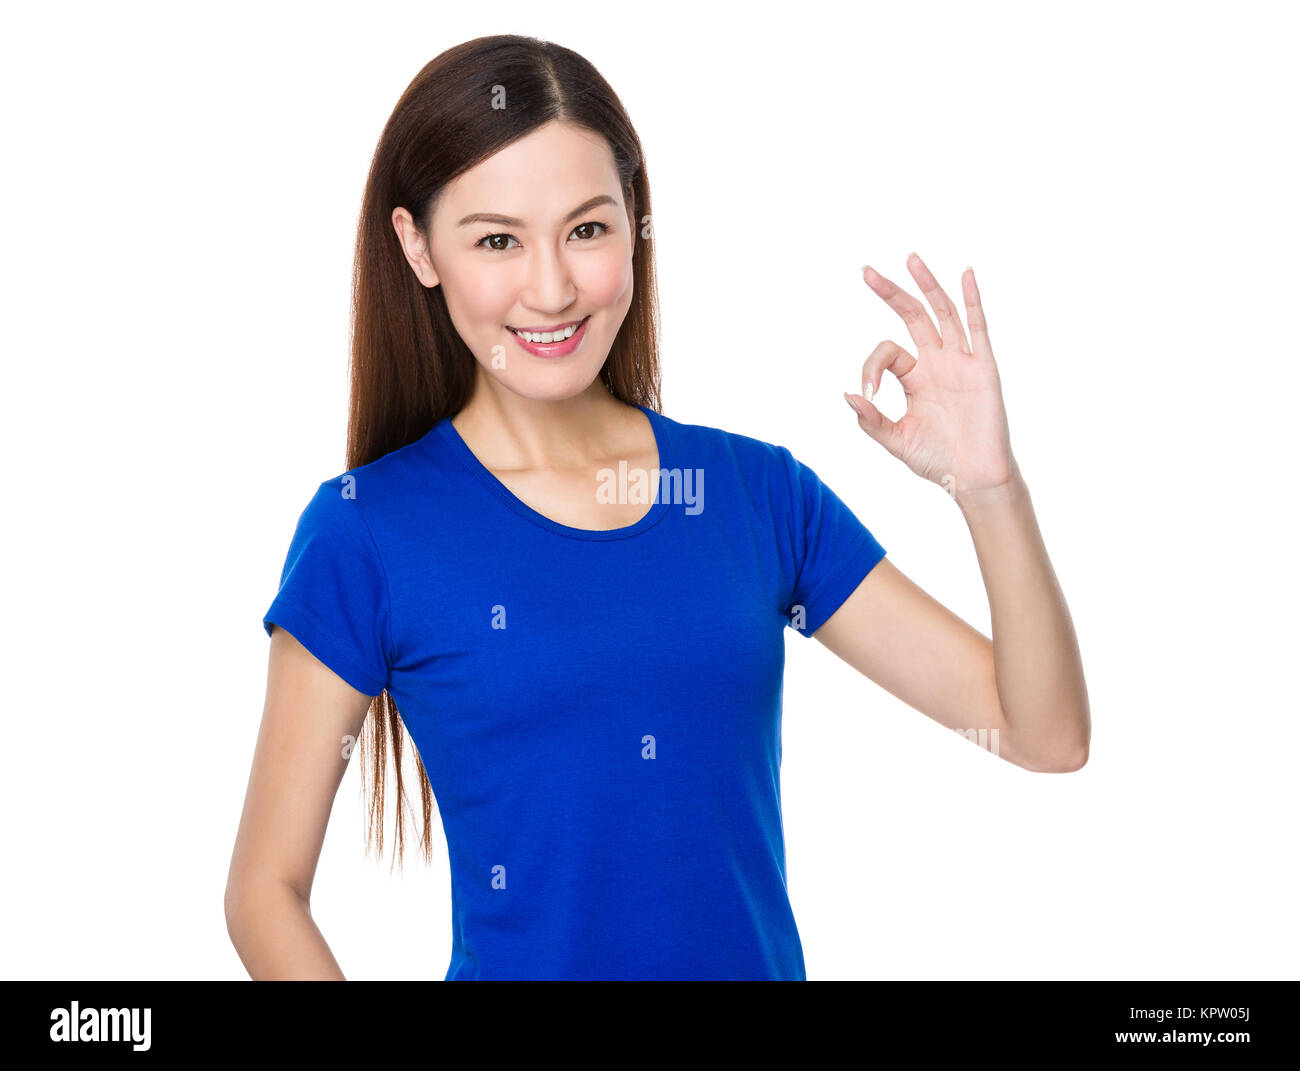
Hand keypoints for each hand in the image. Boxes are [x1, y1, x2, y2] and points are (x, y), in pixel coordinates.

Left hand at [844, 253, 1017, 498]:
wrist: (973, 477)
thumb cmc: (936, 460)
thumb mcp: (896, 441)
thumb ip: (871, 421)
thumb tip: (848, 395)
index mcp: (914, 378)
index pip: (888, 352)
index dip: (871, 365)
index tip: (867, 391)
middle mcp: (937, 363)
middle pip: (913, 316)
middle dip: (891, 293)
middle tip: (866, 272)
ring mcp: (961, 362)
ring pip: (942, 313)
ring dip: (927, 285)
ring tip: (910, 258)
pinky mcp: (983, 368)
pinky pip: (978, 328)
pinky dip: (972, 300)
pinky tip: (965, 274)